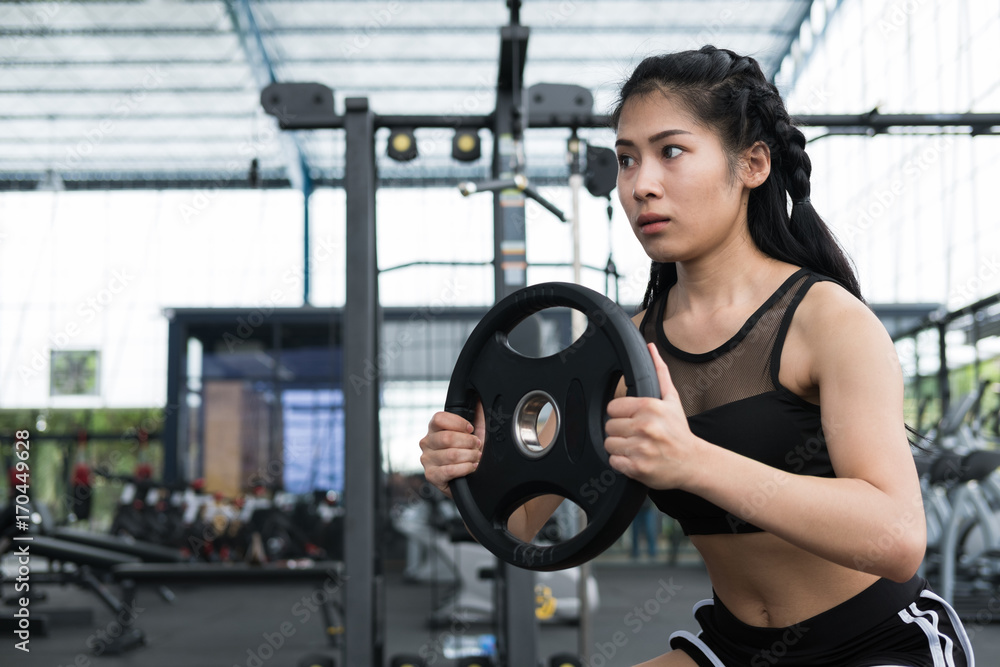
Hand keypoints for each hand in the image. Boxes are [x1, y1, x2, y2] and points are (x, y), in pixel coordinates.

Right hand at [418, 402, 484, 497]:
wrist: (469, 476)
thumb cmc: (468, 451)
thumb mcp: (474, 432)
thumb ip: (476, 415)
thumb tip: (481, 399)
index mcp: (434, 429)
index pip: (439, 419)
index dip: (458, 423)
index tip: (470, 429)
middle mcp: (427, 442)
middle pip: (447, 437)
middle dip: (468, 442)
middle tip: (477, 446)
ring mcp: (427, 459)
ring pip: (451, 454)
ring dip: (469, 456)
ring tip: (475, 457)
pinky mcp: (431, 475)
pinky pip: (449, 470)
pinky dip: (465, 468)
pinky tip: (471, 467)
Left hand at [604, 343, 701, 489]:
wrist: (693, 462)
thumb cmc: (679, 431)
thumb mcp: (672, 399)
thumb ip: (659, 372)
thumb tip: (651, 348)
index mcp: (649, 407)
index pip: (612, 408)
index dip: (621, 414)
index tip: (632, 419)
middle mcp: (644, 427)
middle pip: (608, 426)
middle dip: (620, 431)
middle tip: (636, 435)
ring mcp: (640, 448)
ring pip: (609, 444)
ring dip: (619, 447)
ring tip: (636, 446)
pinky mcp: (637, 467)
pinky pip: (613, 462)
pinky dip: (621, 463)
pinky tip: (636, 458)